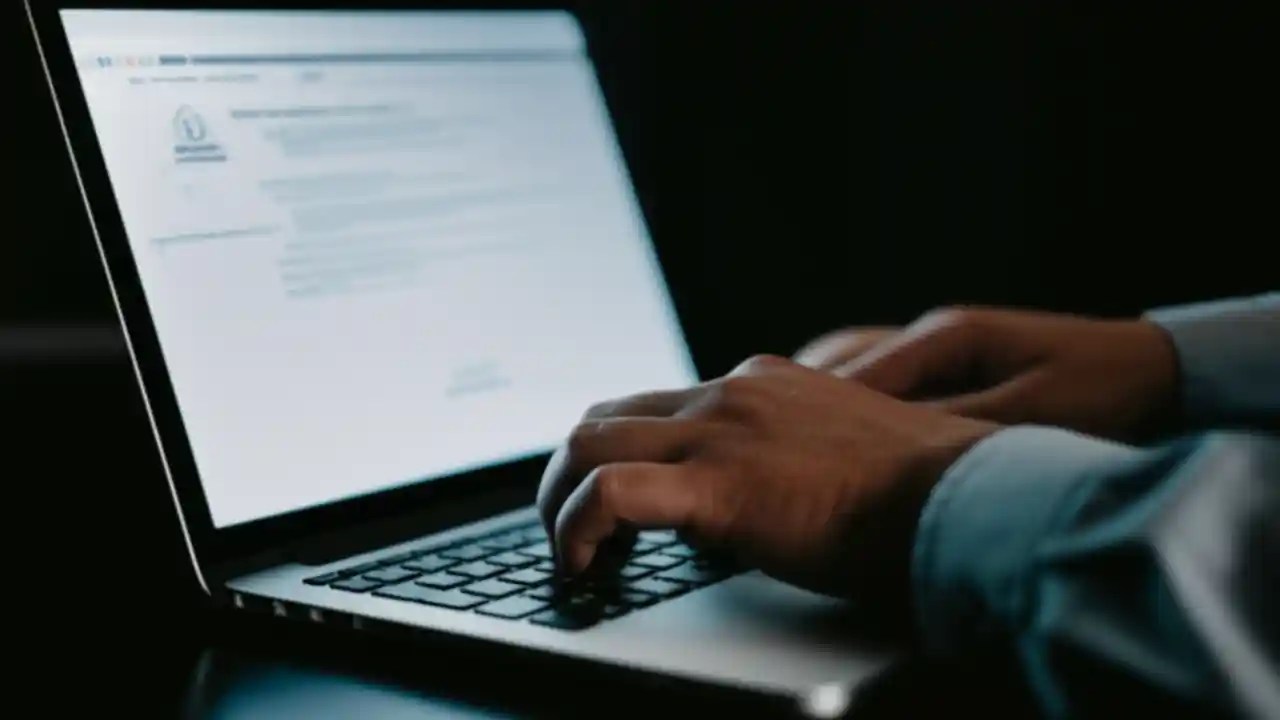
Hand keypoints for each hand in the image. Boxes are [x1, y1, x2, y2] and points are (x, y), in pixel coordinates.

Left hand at [536, 355, 996, 615]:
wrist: (966, 496)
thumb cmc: (921, 489)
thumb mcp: (842, 451)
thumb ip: (791, 454)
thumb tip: (768, 496)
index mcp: (759, 384)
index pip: (657, 405)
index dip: (619, 455)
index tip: (610, 502)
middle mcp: (731, 394)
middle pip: (606, 415)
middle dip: (570, 471)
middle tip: (568, 524)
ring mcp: (721, 432)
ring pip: (589, 443)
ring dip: (560, 499)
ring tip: (567, 552)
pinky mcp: (720, 483)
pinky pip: (611, 494)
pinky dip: (577, 528)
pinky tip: (583, 567)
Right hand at [794, 307, 1180, 440]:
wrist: (1156, 372)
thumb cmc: (1102, 390)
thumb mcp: (1034, 412)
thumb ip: (959, 424)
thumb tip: (886, 442)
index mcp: (948, 336)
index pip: (860, 372)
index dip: (811, 407)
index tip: (771, 437)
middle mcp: (932, 335)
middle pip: (839, 358)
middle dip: (794, 397)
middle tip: (756, 433)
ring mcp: (936, 347)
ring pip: (849, 363)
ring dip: (811, 396)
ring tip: (773, 434)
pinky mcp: (945, 367)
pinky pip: (874, 378)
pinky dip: (842, 400)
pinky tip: (823, 429)